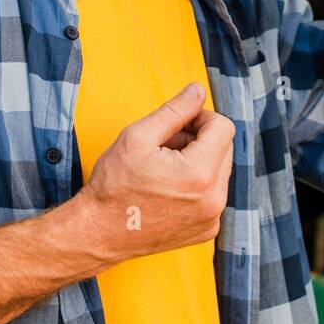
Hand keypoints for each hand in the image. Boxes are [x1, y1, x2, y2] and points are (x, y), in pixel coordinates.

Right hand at [81, 83, 234, 263]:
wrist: (99, 232)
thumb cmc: (114, 185)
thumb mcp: (138, 136)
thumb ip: (174, 110)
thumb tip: (198, 90)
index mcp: (200, 174)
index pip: (223, 127)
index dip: (200, 117)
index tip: (177, 124)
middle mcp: (214, 199)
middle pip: (224, 147)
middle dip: (198, 139)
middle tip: (164, 146)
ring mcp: (212, 218)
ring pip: (219, 170)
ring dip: (197, 161)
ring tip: (163, 168)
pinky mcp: (206, 229)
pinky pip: (213, 194)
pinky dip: (196, 185)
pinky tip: (168, 189)